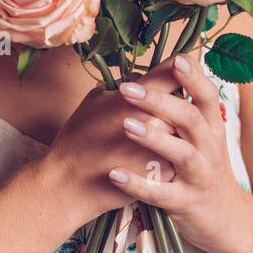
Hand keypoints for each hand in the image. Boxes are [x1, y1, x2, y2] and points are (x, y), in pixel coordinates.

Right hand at [43, 77, 179, 223]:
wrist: (69, 185)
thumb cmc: (76, 139)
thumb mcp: (93, 101)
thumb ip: (121, 85)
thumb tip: (141, 78)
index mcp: (138, 97)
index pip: (174, 71)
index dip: (179, 67)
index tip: (179, 70)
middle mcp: (156, 119)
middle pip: (182, 101)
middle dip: (174, 104)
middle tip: (160, 111)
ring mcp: (164, 147)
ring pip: (183, 130)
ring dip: (174, 130)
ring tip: (156, 138)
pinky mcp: (166, 173)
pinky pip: (177, 156)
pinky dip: (168, 156)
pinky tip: (149, 159)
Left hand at [108, 53, 248, 252]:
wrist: (225, 218)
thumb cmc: (203, 167)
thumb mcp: (204, 136)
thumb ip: (185, 107)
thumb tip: (166, 66)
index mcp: (211, 127)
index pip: (207, 95)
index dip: (194, 77)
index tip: (177, 59)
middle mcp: (209, 148)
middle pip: (190, 118)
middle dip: (160, 101)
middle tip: (126, 88)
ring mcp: (199, 176)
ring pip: (181, 154)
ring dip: (153, 138)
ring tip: (125, 125)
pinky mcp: (186, 203)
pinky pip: (162, 193)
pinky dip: (138, 184)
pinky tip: (114, 174)